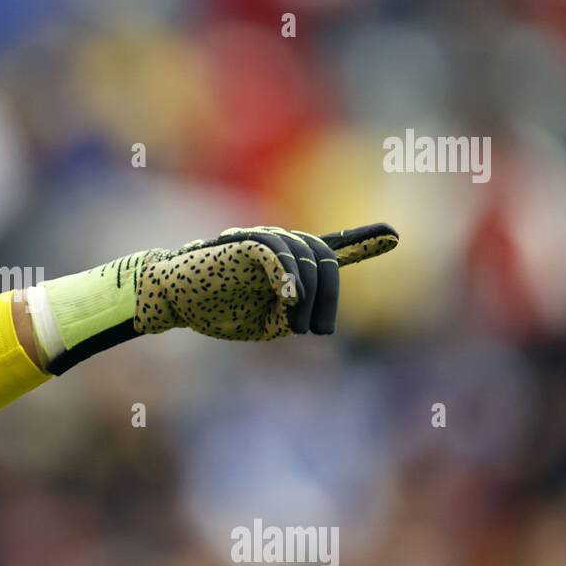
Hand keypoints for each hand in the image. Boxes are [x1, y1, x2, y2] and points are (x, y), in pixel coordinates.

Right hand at [134, 223, 398, 339]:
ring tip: (295, 324)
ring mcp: (263, 241)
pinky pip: (277, 254)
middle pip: (326, 259)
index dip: (364, 241)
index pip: (333, 248)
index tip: (394, 234)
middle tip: (318, 331)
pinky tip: (287, 299)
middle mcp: (281, 247)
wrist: (171, 299)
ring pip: (306, 257)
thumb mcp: (264, 324)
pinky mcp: (243, 243)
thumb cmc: (214, 311)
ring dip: (308, 296)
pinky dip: (287, 277)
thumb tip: (305, 301)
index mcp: (289, 266)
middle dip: (330, 298)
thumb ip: (293, 314)